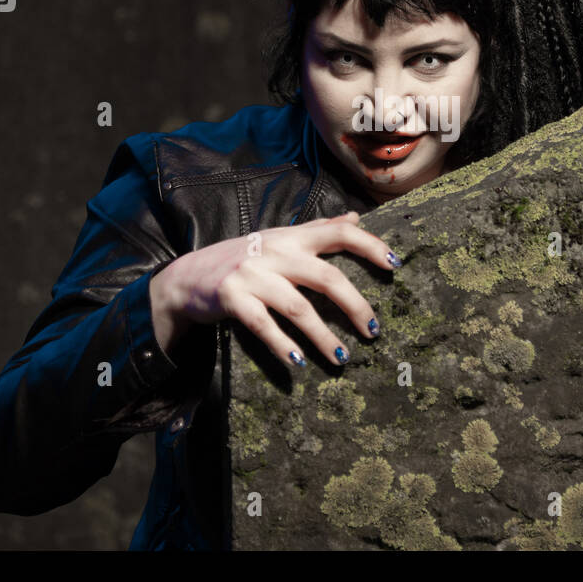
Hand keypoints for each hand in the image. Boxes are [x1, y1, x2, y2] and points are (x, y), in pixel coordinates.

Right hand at [148, 211, 398, 367]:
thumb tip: (356, 218)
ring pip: (299, 308)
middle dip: (355, 306)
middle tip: (374, 331)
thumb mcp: (279, 238)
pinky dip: (283, 346)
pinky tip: (299, 363)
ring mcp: (253, 274)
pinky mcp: (232, 298)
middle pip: (326, 277)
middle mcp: (275, 251)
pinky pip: (264, 326)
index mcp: (292, 236)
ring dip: (324, 336)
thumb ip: (317, 229)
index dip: (370, 246)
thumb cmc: (243, 258)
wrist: (187, 277)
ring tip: (343, 358)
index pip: (338, 233)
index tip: (395, 265)